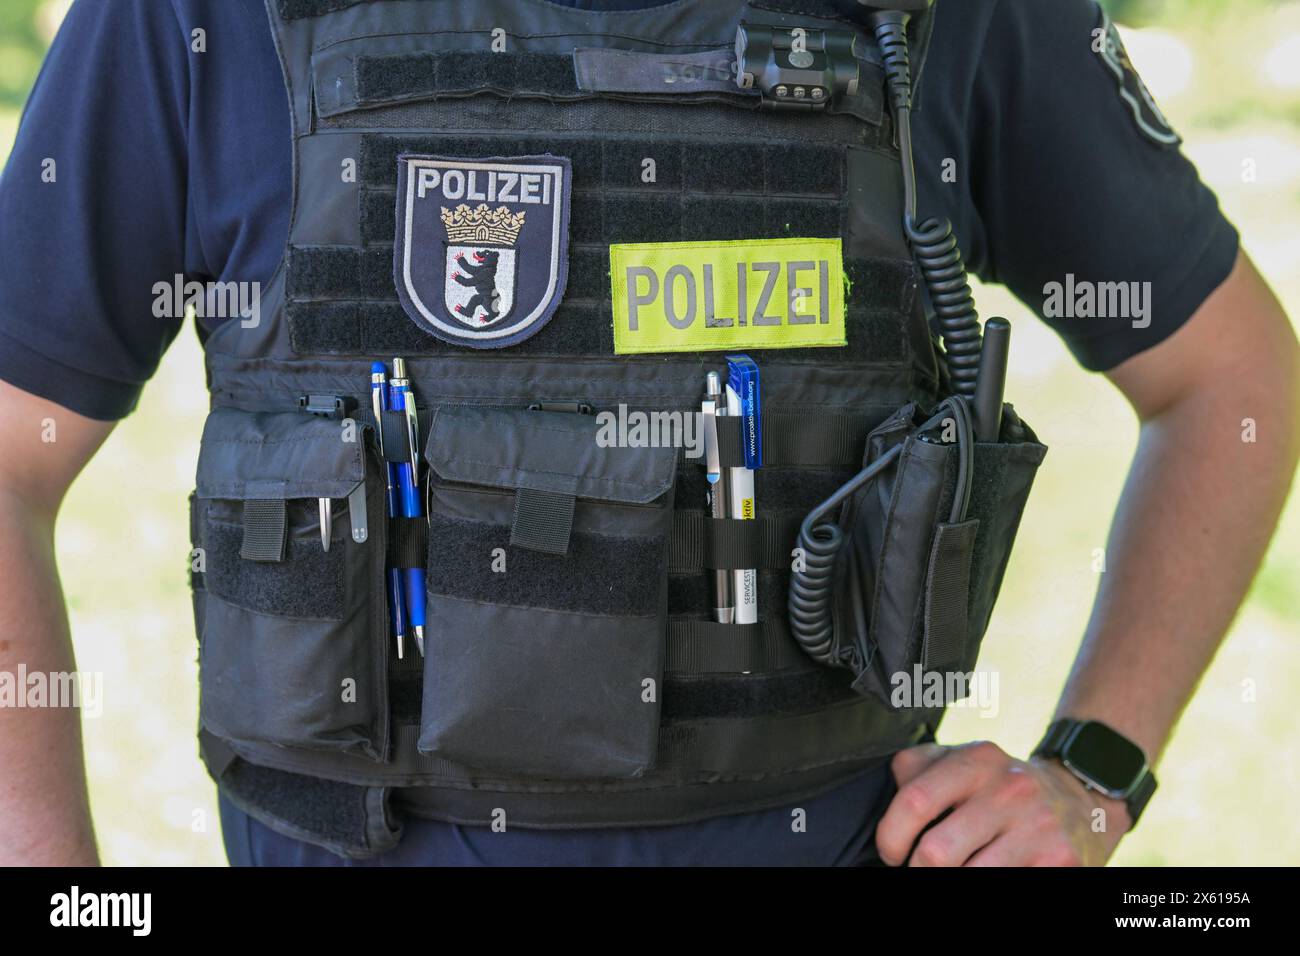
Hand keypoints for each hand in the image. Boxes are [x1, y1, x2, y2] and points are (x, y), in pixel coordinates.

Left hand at [874, 741, 1130, 865]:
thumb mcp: (963, 759)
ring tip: (950, 873)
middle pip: (937, 852)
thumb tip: (889, 797)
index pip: (915, 801)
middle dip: (917, 869)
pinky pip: (1002, 884)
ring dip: (948, 882)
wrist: (1080, 797)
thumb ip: (919, 768)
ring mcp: (1036, 826)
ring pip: (969, 877)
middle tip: (919, 868)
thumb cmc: (1002, 785)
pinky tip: (984, 873)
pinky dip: (982, 887)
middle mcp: (1008, 789)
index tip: (892, 852)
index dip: (891, 836)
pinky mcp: (1058, 859)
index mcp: (976, 759)